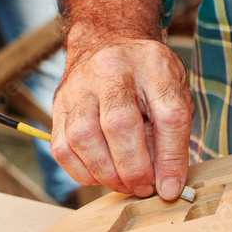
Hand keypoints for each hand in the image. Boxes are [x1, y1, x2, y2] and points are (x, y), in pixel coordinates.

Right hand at [52, 0, 193, 199]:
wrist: (106, 43)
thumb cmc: (145, 77)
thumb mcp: (173, 93)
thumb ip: (172, 135)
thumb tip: (166, 184)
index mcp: (153, 64)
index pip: (168, 114)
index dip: (170, 158)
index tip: (170, 189)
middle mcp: (112, 69)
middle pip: (120, 124)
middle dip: (133, 169)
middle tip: (144, 188)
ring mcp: (79, 86)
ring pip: (84, 137)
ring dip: (106, 173)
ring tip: (123, 184)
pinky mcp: (58, 104)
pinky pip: (63, 148)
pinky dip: (83, 172)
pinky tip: (100, 175)